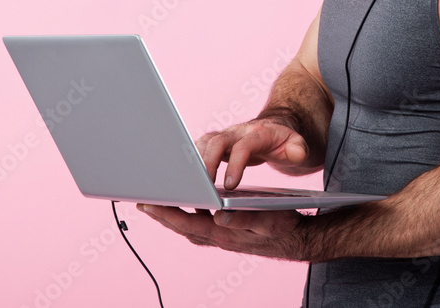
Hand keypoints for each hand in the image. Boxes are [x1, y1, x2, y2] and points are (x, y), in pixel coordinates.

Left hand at [137, 204, 309, 260]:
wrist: (298, 237)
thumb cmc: (284, 225)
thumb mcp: (269, 219)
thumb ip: (244, 219)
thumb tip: (218, 217)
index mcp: (224, 234)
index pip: (188, 224)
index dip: (166, 214)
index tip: (148, 204)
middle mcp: (219, 236)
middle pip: (182, 226)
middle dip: (161, 214)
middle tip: (141, 202)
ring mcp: (221, 236)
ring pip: (189, 226)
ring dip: (172, 215)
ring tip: (156, 203)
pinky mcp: (226, 232)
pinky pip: (199, 224)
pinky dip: (187, 215)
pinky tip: (185, 205)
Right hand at [195, 118, 309, 188]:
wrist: (275, 128)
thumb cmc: (284, 141)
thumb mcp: (297, 144)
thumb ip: (298, 149)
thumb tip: (296, 154)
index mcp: (258, 133)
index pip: (244, 146)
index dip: (235, 164)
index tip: (230, 186)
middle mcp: (237, 132)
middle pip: (216, 141)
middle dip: (207, 163)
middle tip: (203, 188)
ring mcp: (224, 137)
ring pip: (203, 143)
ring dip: (195, 163)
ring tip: (191, 187)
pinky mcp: (215, 144)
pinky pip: (199, 150)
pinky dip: (191, 164)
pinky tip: (188, 183)